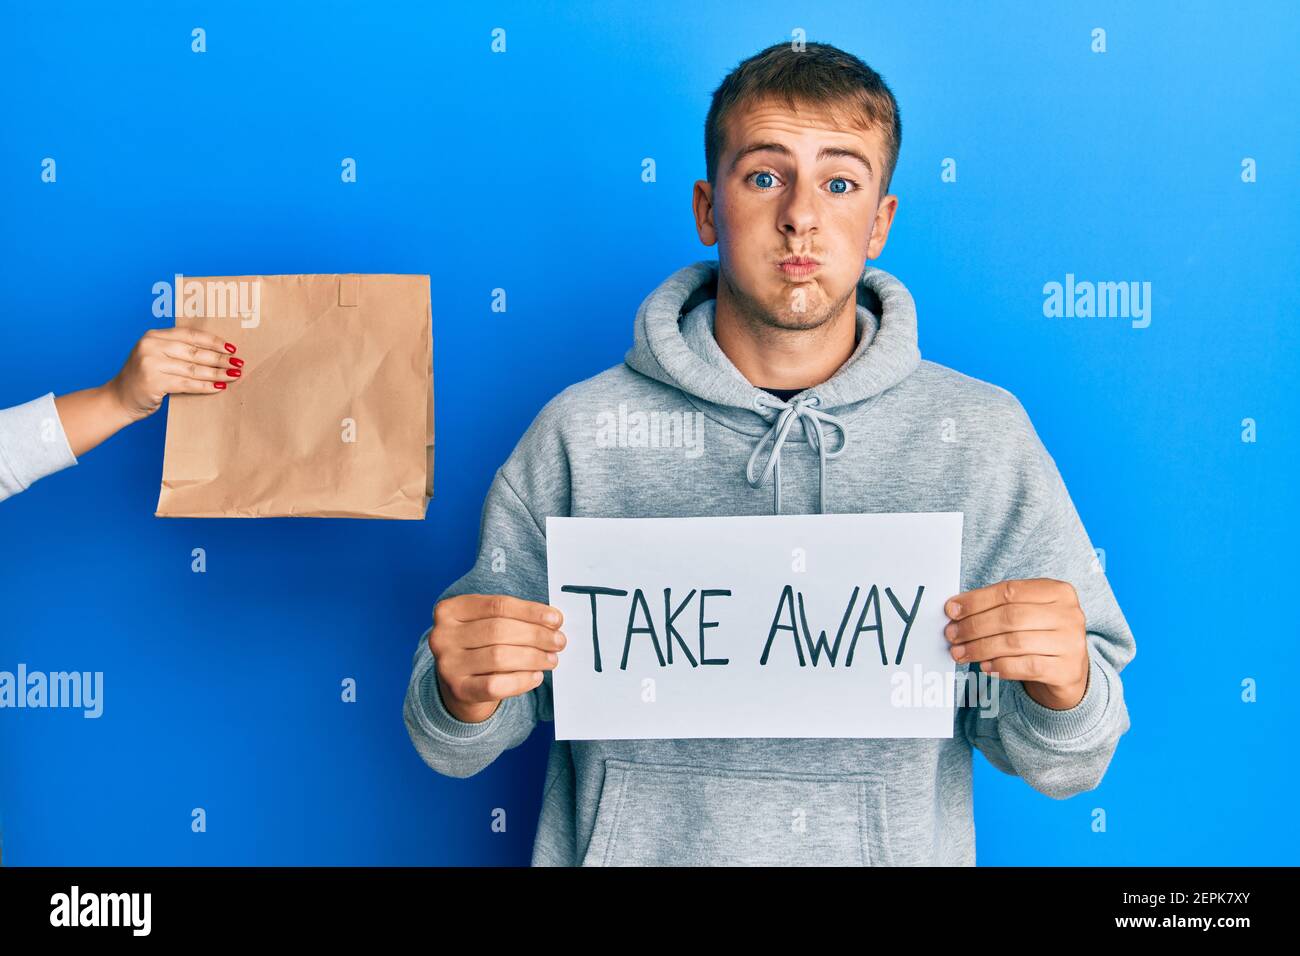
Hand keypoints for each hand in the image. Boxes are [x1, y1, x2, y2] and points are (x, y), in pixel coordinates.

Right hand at [54, 328, 245, 457]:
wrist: (118, 399)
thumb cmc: (144, 378)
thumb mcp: (156, 357)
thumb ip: (177, 350)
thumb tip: (216, 352)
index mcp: (153, 336)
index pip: (190, 335)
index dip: (213, 341)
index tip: (232, 347)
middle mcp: (150, 346)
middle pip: (195, 352)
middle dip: (220, 358)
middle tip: (239, 363)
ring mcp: (151, 364)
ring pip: (194, 369)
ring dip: (217, 373)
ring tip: (234, 375)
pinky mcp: (154, 382)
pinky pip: (187, 384)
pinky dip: (205, 386)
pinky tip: (219, 387)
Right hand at [429, 594, 566, 722]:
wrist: (460, 684)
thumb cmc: (480, 647)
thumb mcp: (487, 624)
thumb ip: (514, 618)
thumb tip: (552, 621)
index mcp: (450, 610)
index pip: (497, 605)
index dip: (531, 611)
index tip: (556, 619)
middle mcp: (442, 635)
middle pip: (498, 630)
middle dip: (535, 635)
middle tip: (559, 641)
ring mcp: (447, 664)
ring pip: (499, 657)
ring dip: (533, 657)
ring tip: (551, 659)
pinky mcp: (458, 690)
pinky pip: (496, 685)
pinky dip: (521, 680)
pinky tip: (536, 676)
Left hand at [943, 578, 1089, 709]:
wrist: (1069, 670)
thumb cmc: (1040, 634)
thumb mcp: (1026, 612)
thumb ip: (997, 606)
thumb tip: (955, 609)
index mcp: (1058, 591)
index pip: (1009, 591)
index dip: (976, 600)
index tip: (951, 610)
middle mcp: (1069, 615)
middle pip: (1010, 617)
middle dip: (974, 626)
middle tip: (952, 635)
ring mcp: (1071, 643)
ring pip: (1015, 642)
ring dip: (980, 648)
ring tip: (960, 652)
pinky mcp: (1067, 670)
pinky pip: (1025, 666)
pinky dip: (999, 666)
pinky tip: (984, 666)